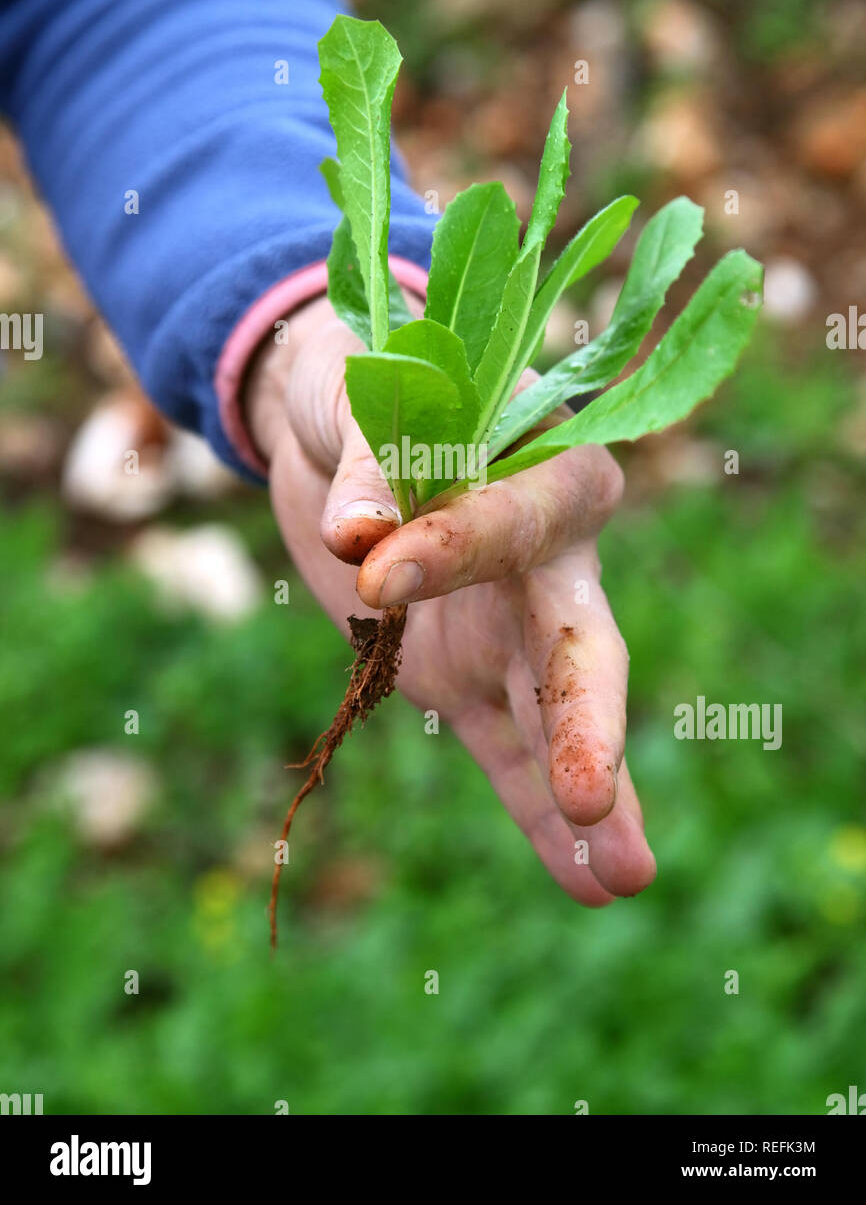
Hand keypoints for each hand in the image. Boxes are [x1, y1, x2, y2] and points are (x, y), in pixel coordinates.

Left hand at [246, 294, 655, 904]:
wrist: (332, 422)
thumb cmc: (359, 378)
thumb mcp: (354, 387)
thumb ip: (369, 452)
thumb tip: (357, 534)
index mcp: (540, 461)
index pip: (524, 515)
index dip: (462, 545)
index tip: (377, 573)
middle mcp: (545, 555)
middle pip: (581, 639)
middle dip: (586, 717)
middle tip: (585, 795)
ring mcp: (508, 624)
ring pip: (555, 712)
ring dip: (585, 792)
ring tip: (625, 879)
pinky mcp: (457, 673)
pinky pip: (500, 747)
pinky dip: (530, 810)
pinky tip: (582, 882)